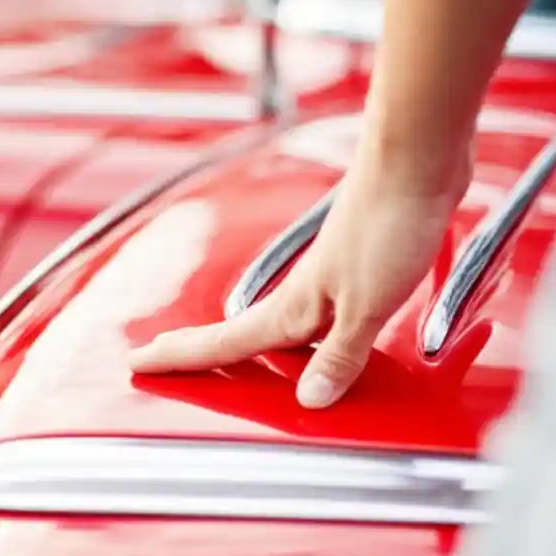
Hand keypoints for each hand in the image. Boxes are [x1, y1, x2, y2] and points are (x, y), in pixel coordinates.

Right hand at [129, 140, 469, 408]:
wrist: (417, 155)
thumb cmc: (389, 219)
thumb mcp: (369, 303)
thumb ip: (340, 354)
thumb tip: (309, 401)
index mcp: (295, 304)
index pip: (226, 342)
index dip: (180, 357)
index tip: (138, 364)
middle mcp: (306, 292)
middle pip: (242, 333)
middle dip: (200, 350)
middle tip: (162, 360)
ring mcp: (332, 277)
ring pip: (281, 324)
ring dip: (252, 343)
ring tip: (232, 362)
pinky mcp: (363, 265)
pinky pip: (322, 315)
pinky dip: (308, 334)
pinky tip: (320, 338)